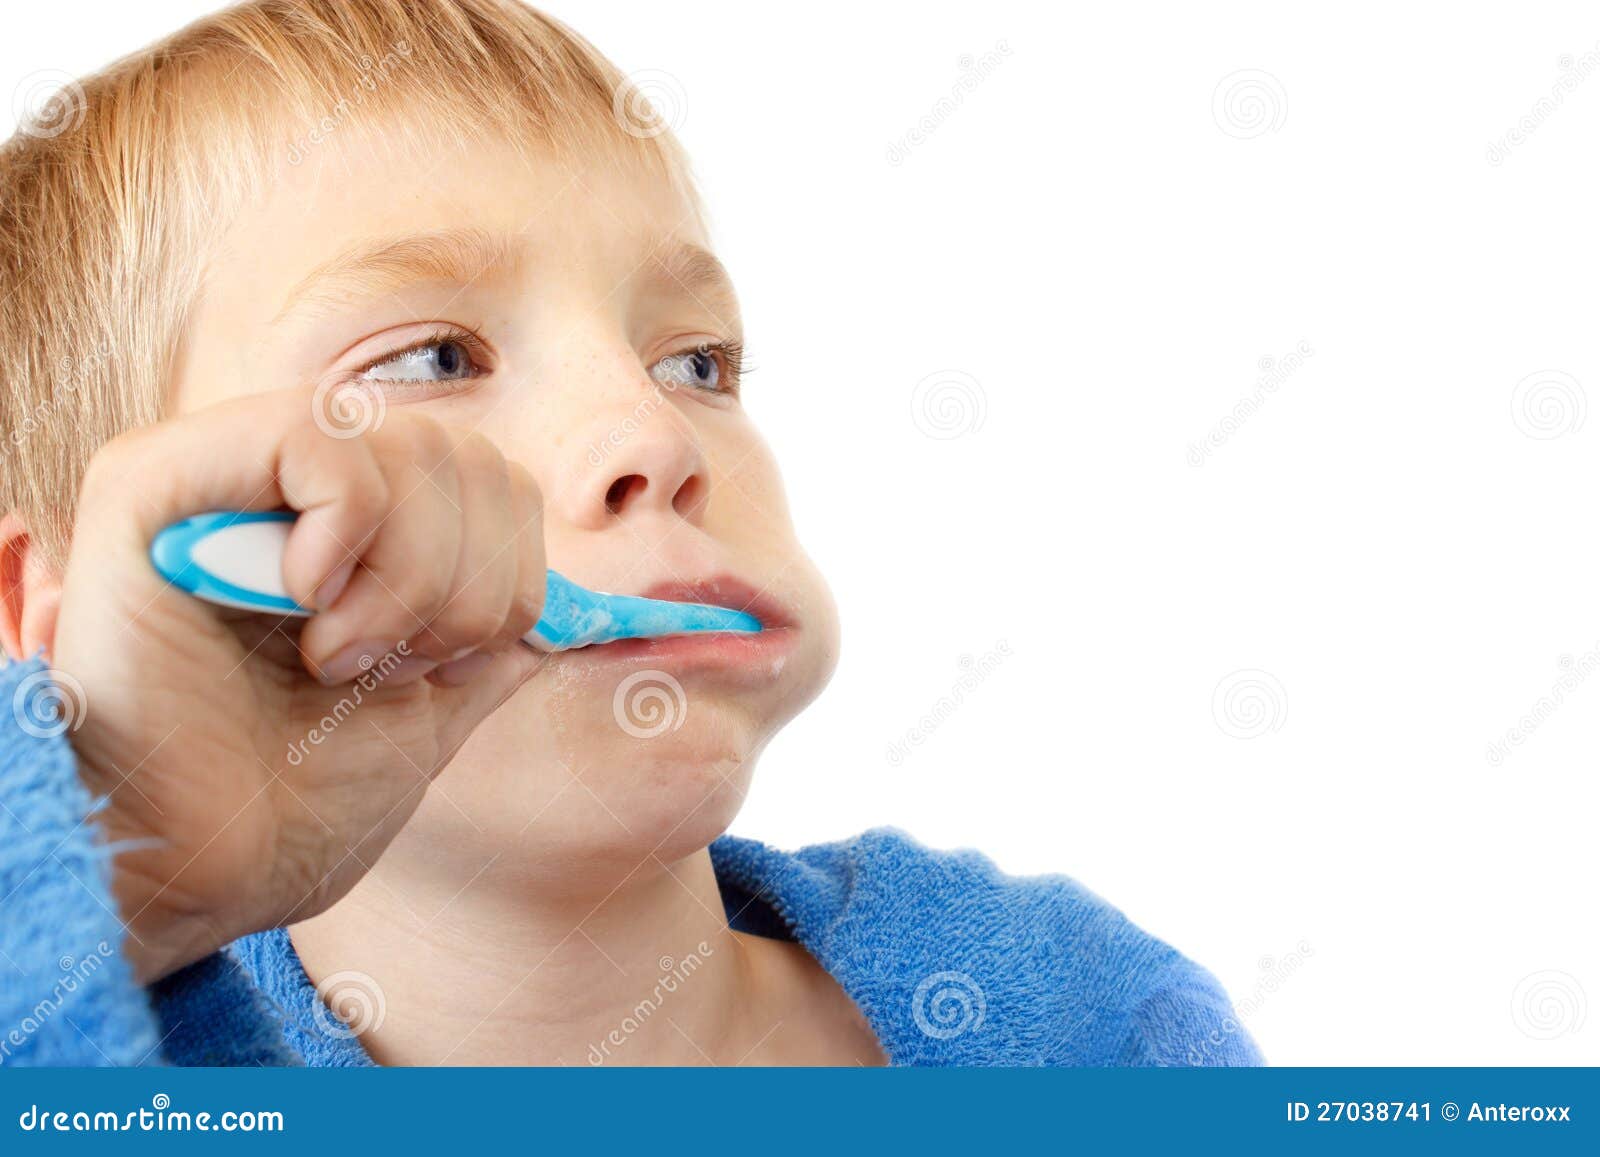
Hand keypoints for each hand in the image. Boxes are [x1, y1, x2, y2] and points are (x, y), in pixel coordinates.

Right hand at [51, 386, 544, 981]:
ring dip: (407, 578)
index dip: (512, 572)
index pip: (495, 478)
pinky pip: (316, 438)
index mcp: (352, 534)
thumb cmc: (293, 810)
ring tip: (337, 659)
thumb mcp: (430, 715)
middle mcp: (286, 486)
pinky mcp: (154, 478)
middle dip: (468, 585)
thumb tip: (564, 610)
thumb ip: (492, 643)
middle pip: (466, 455)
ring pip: (405, 445)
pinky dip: (345, 532)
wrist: (194, 875)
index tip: (445, 663)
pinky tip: (302, 607)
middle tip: (393, 668)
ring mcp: (221, 474)